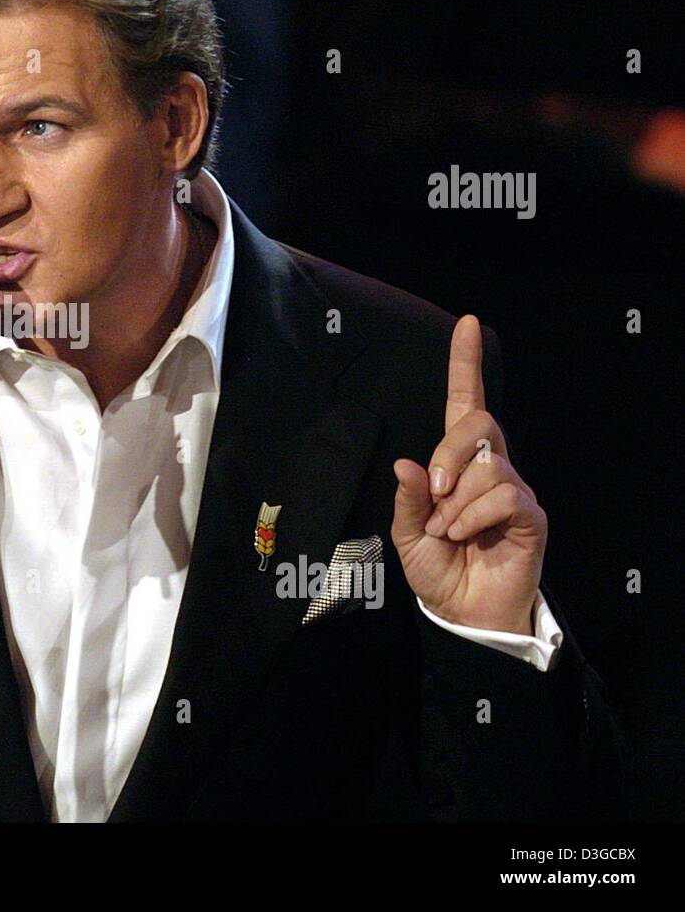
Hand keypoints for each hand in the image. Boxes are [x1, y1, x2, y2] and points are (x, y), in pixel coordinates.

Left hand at [390, 315, 545, 634]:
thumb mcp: (406, 532)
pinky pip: (503, 494)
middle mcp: (488, 467)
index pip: (465, 402)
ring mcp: (512, 489)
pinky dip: (474, 515)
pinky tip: (467, 536)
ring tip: (449, 531)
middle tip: (433, 494)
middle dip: (448, 453)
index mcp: (456, 463)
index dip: (465, 364)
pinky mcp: (530, 515)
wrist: (461, 612)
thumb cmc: (437, 567)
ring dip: (455, 502)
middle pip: (477, 424)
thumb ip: (406, 498)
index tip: (467, 324)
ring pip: (487, 464)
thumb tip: (408, 464)